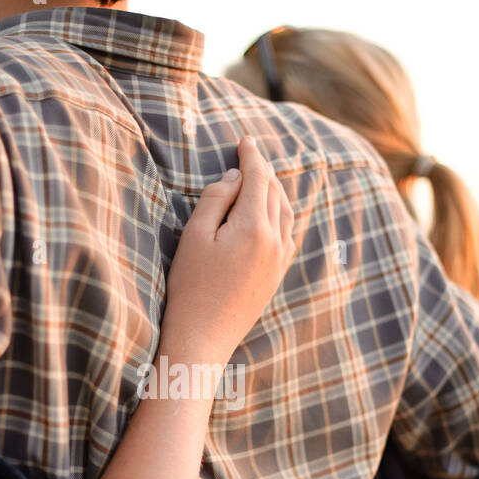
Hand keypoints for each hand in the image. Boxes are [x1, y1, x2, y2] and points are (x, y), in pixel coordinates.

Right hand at [161, 135, 295, 364]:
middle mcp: (274, 240)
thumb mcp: (195, 236)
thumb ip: (215, 200)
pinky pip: (288, 234)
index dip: (251, 156)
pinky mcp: (277, 276)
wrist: (204, 338)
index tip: (245, 140)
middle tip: (250, 155)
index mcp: (253, 226)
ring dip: (274, 191)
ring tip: (261, 179)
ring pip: (285, 213)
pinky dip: (281, 215)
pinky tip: (272, 214)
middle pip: (274, 193)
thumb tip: (235, 178)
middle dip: (263, 171)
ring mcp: (279, 260)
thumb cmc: (191, 287)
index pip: (257, 178)